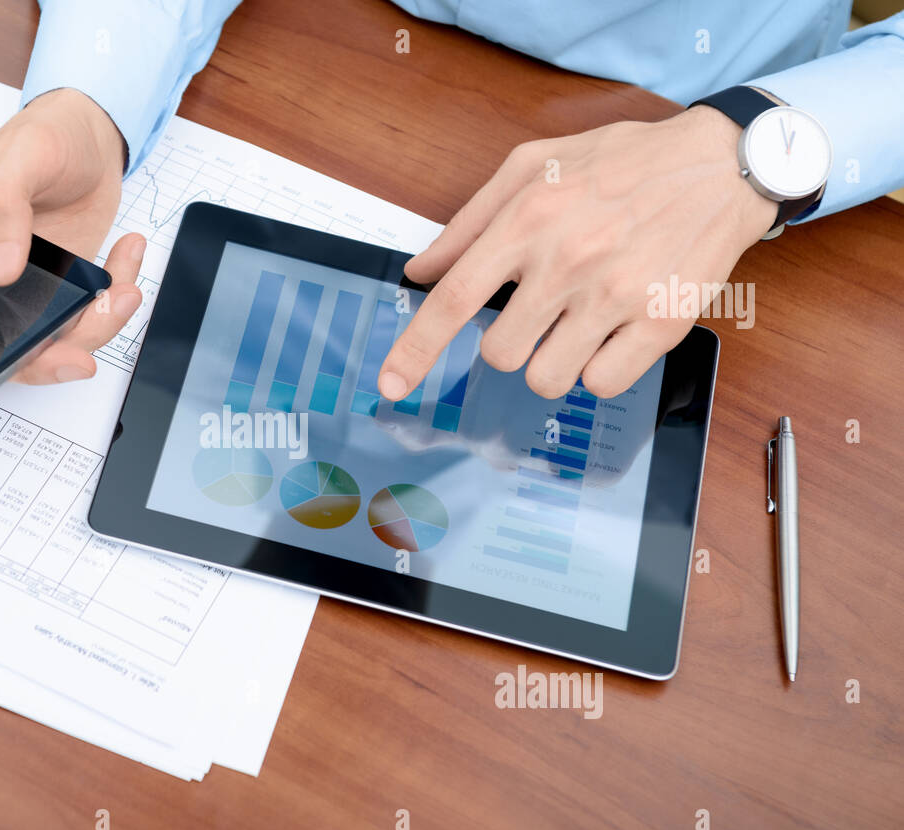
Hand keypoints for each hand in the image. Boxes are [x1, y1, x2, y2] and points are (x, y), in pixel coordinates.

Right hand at [0, 88, 144, 399]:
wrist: (95, 138)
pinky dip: (109, 310)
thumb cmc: (44, 133)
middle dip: (21, 362)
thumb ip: (1, 203)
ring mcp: (5, 292)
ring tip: (121, 296)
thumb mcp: (20, 152)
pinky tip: (127, 264)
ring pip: (27, 349)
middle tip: (71, 356)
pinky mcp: (47, 299)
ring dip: (83, 336)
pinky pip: (72, 329)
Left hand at [379, 107, 776, 400]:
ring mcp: (615, 295)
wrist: (721, 163)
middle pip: (499, 352)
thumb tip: (421, 271)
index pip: (454, 300)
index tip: (390, 383)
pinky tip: (613, 332)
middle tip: (541, 310)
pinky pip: (601, 384)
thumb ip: (469, 222)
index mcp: (528, 219)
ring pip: (546, 378)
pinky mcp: (661, 323)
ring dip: (552, 361)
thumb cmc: (620, 164)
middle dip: (510, 341)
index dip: (415, 349)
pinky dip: (600, 368)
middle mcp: (568, 259)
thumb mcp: (534, 166)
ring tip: (578, 321)